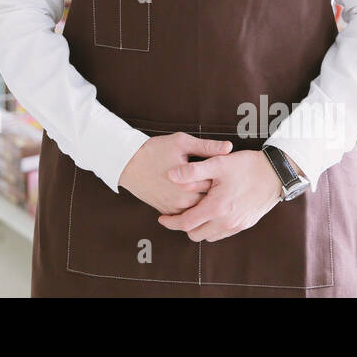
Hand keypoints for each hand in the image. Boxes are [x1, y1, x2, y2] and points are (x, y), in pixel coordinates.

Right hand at [118, 133, 232, 215]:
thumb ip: (207, 147)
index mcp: (190, 183)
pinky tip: (194, 194)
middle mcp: (183, 200)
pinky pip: (186, 213)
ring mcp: (174, 208)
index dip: (222, 178)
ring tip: (207, 187)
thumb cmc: (154, 150)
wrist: (127, 163)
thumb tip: (229, 147)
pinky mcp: (166, 211)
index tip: (225, 172)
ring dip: (203, 199)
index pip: (216, 185)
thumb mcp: (182, 143)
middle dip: (214, 191)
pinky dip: (192, 206)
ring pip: (198, 208)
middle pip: (209, 200)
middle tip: (221, 182)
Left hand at [156, 148, 281, 241]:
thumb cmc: (246, 166)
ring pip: (209, 236)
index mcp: (217, 208)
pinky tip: (210, 213)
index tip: (162, 217)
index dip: (170, 222)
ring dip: (198, 227)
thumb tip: (170, 175)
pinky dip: (212, 227)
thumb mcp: (218, 163)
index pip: (186, 223)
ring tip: (193, 211)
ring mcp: (237, 225)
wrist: (276, 173)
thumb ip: (192, 171)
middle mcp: (226, 222)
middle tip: (176, 213)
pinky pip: (222, 234)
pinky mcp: (245, 225)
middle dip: (183, 226)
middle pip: (195, 234)